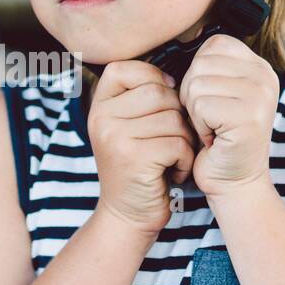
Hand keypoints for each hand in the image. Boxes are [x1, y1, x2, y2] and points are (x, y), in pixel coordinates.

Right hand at [88, 59, 196, 238]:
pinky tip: (175, 171)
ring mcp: (114, 137)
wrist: (128, 216)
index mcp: (98, 106)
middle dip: (177, 116)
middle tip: (173, 140)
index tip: (162, 106)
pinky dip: (186, 160)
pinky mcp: (134, 158)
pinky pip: (178, 143)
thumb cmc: (139, 167)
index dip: (152, 80)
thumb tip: (177, 76)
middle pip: (158, 93)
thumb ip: (141, 99)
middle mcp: (101, 118)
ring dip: (184, 141)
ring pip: (173, 118)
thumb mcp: (129, 127)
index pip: (126, 68)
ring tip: (173, 158)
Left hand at [179, 32, 279, 198]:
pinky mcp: (249, 115)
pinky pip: (200, 105)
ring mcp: (260, 95)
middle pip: (201, 64)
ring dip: (195, 112)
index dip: (198, 73)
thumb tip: (184, 34)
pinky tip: (213, 138)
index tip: (210, 100)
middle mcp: (265, 76)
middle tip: (210, 119)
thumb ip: (208, 67)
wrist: (234, 181)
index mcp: (259, 67)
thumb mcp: (216, 94)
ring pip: (197, 84)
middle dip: (193, 95)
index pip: (214, 45)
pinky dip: (198, 126)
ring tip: (212, 128)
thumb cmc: (218, 138)